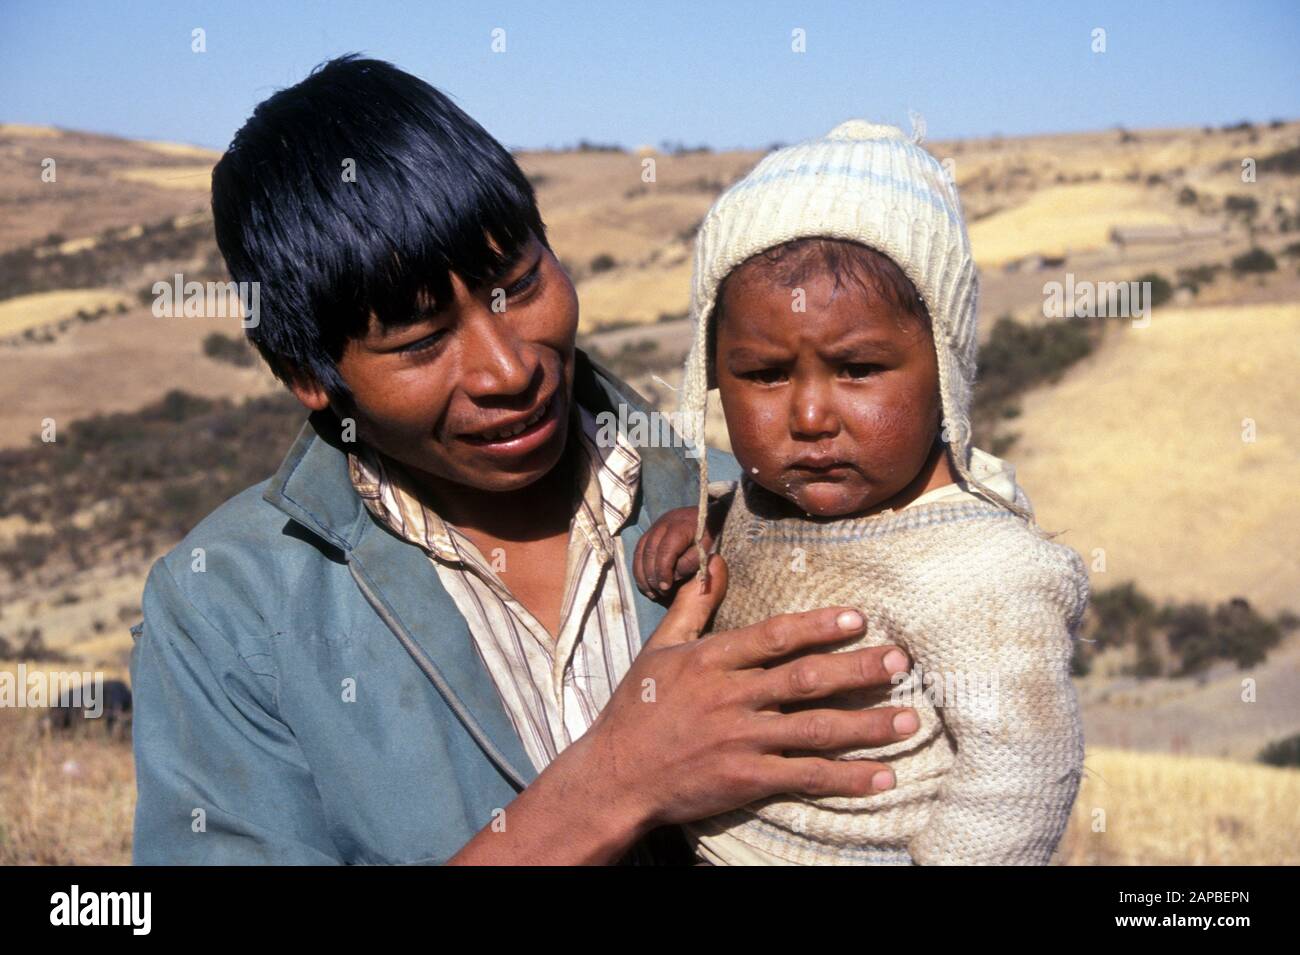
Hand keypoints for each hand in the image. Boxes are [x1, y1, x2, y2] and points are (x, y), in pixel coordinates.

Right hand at [576, 553, 918, 833]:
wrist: (616, 776)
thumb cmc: (637, 708)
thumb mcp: (659, 648)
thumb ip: (692, 606)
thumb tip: (713, 560)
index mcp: (712, 661)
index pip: (774, 637)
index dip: (818, 626)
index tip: (858, 619)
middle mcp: (731, 697)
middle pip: (806, 681)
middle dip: (858, 670)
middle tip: (900, 662)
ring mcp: (741, 740)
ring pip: (816, 730)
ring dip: (868, 726)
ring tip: (911, 720)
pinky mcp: (746, 779)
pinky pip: (806, 777)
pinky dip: (847, 778)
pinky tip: (883, 776)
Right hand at [633, 501, 726, 600]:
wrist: (705, 513)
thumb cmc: (708, 533)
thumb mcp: (706, 547)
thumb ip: (691, 561)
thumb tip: (673, 576)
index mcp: (679, 526)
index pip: (665, 550)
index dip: (663, 571)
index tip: (666, 588)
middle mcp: (662, 524)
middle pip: (649, 551)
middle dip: (651, 575)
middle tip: (659, 593)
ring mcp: (654, 527)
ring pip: (640, 551)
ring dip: (642, 574)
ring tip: (650, 592)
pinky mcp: (649, 532)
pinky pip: (638, 550)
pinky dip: (639, 568)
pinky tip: (645, 582)